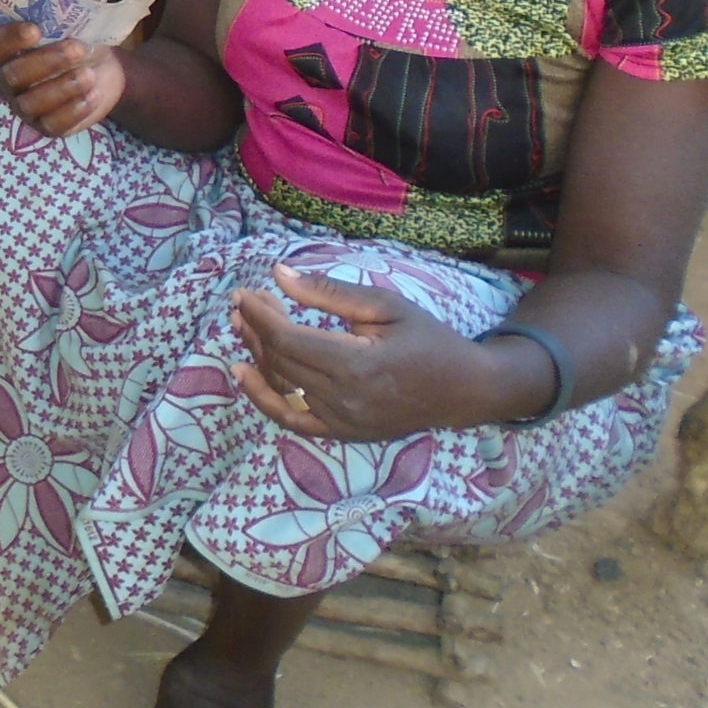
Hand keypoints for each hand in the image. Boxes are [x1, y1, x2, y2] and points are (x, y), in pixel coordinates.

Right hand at [0, 21, 123, 138]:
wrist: (101, 70)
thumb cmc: (77, 40)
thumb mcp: (70, 24)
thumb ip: (60, 14)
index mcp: (7, 51)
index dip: (12, 38)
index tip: (36, 30)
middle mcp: (8, 80)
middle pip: (14, 75)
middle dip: (47, 61)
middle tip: (77, 49)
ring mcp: (24, 106)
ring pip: (31, 103)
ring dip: (63, 87)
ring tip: (89, 74)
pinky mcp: (46, 126)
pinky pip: (53, 124)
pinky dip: (74, 110)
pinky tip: (93, 94)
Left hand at [232, 264, 500, 442]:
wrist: (466, 389)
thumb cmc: (428, 340)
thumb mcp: (384, 305)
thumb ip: (328, 292)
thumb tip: (278, 274)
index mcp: (357, 365)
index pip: (287, 340)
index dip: (260, 315)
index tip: (245, 293)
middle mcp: (345, 399)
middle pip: (280, 362)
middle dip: (255, 329)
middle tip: (243, 302)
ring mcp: (343, 422)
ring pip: (281, 387)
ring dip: (256, 356)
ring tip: (242, 327)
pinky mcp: (344, 433)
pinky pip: (293, 421)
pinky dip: (264, 400)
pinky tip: (244, 374)